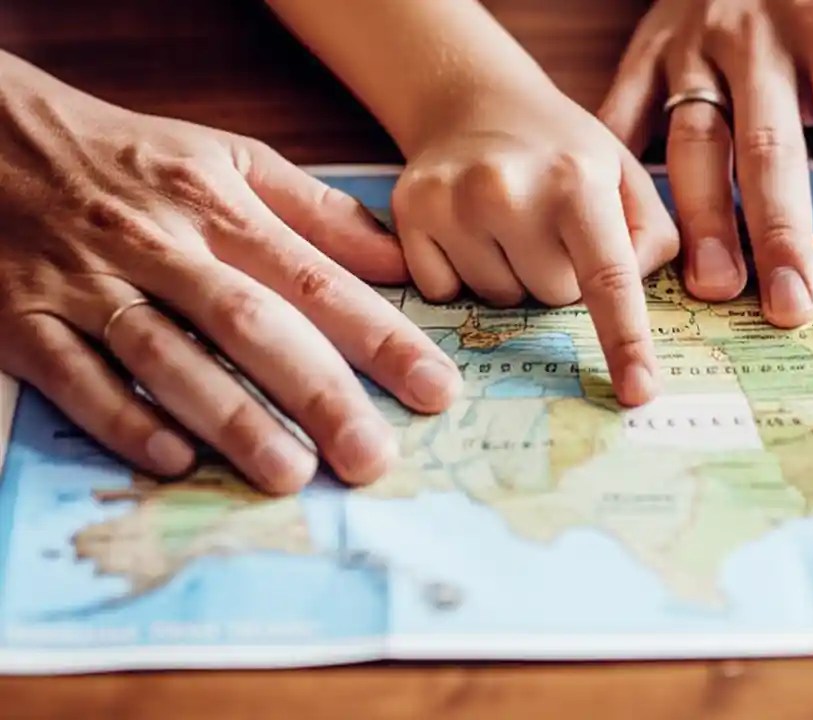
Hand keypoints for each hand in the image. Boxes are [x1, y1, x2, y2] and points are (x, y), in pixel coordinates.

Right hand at [0, 54, 461, 493]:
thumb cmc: (129, 157)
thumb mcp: (228, 158)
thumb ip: (317, 213)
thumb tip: (400, 262)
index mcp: (218, 206)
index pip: (317, 281)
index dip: (382, 338)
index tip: (437, 389)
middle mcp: (159, 245)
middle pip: (251, 323)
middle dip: (319, 393)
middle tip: (372, 456)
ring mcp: (86, 284)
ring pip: (167, 355)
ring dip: (230, 416)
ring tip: (290, 472)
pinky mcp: (21, 320)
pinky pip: (74, 376)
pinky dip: (122, 417)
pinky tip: (175, 458)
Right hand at [391, 80, 677, 406]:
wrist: (476, 100)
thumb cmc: (563, 151)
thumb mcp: (626, 176)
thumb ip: (651, 239)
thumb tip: (633, 298)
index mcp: (577, 180)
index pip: (608, 278)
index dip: (626, 341)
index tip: (637, 392)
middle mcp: (509, 189)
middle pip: (552, 298)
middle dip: (561, 275)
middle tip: (549, 226)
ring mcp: (452, 202)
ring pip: (499, 301)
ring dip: (512, 275)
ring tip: (509, 223)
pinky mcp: (411, 212)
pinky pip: (446, 293)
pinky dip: (462, 274)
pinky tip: (469, 229)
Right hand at [598, 0, 812, 321]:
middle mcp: (758, 37)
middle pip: (771, 145)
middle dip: (782, 232)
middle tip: (792, 308)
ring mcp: (691, 46)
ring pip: (692, 139)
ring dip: (703, 217)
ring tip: (714, 284)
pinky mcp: (642, 56)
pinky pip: (623, 121)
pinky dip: (621, 179)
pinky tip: (630, 237)